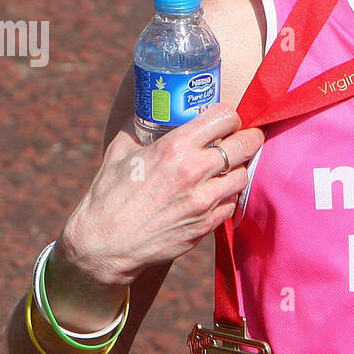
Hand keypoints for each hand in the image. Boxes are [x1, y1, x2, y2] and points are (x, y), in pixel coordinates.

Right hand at [63, 105, 264, 284]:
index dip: (229, 116)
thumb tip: (147, 108)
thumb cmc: (109, 196)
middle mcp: (194, 172)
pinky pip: (232, 204)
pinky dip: (227, 196)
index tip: (226, 120)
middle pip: (245, 144)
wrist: (106, 245)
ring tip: (227, 167)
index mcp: (174, 148)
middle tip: (244, 138)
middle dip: (248, 138)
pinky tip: (214, 193)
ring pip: (243, 175)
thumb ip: (138, 128)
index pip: (224, 118)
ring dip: (238, 169)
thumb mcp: (120, 152)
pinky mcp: (206, 225)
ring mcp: (204, 201)